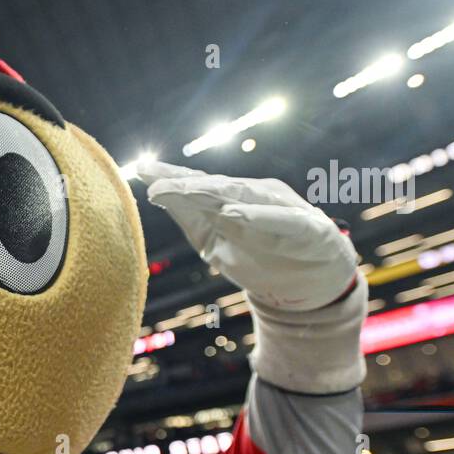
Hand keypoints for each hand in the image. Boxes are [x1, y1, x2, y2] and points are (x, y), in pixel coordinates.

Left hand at [137, 160, 356, 310]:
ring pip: (246, 197)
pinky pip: (282, 220)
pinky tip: (235, 214)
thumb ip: (190, 217)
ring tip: (187, 191)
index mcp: (233, 199)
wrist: (312, 283)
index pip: (198, 185)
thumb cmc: (261, 256)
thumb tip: (154, 193)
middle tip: (156, 184)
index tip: (141, 170)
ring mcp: (283, 210)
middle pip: (217, 188)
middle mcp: (256, 197)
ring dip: (216, 193)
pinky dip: (259, 216)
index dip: (171, 178)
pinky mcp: (308, 229)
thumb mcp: (215, 240)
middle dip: (186, 185)